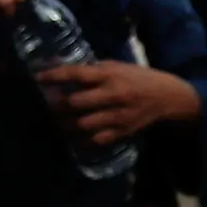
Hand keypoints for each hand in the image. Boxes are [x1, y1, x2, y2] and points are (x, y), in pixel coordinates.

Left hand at [35, 60, 199, 143]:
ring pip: (84, 124)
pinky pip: (98, 139)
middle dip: (57, 104)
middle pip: (76, 103)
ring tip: (56, 121)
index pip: (77, 75)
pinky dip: (83, 139)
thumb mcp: (116, 66)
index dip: (55, 76)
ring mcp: (119, 116)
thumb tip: (61, 68)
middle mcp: (113, 95)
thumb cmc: (137, 77)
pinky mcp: (124, 131)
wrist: (168, 97)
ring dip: (66, 124)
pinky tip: (73, 136)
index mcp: (110, 76)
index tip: (38, 77)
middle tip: (46, 104)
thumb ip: (91, 70)